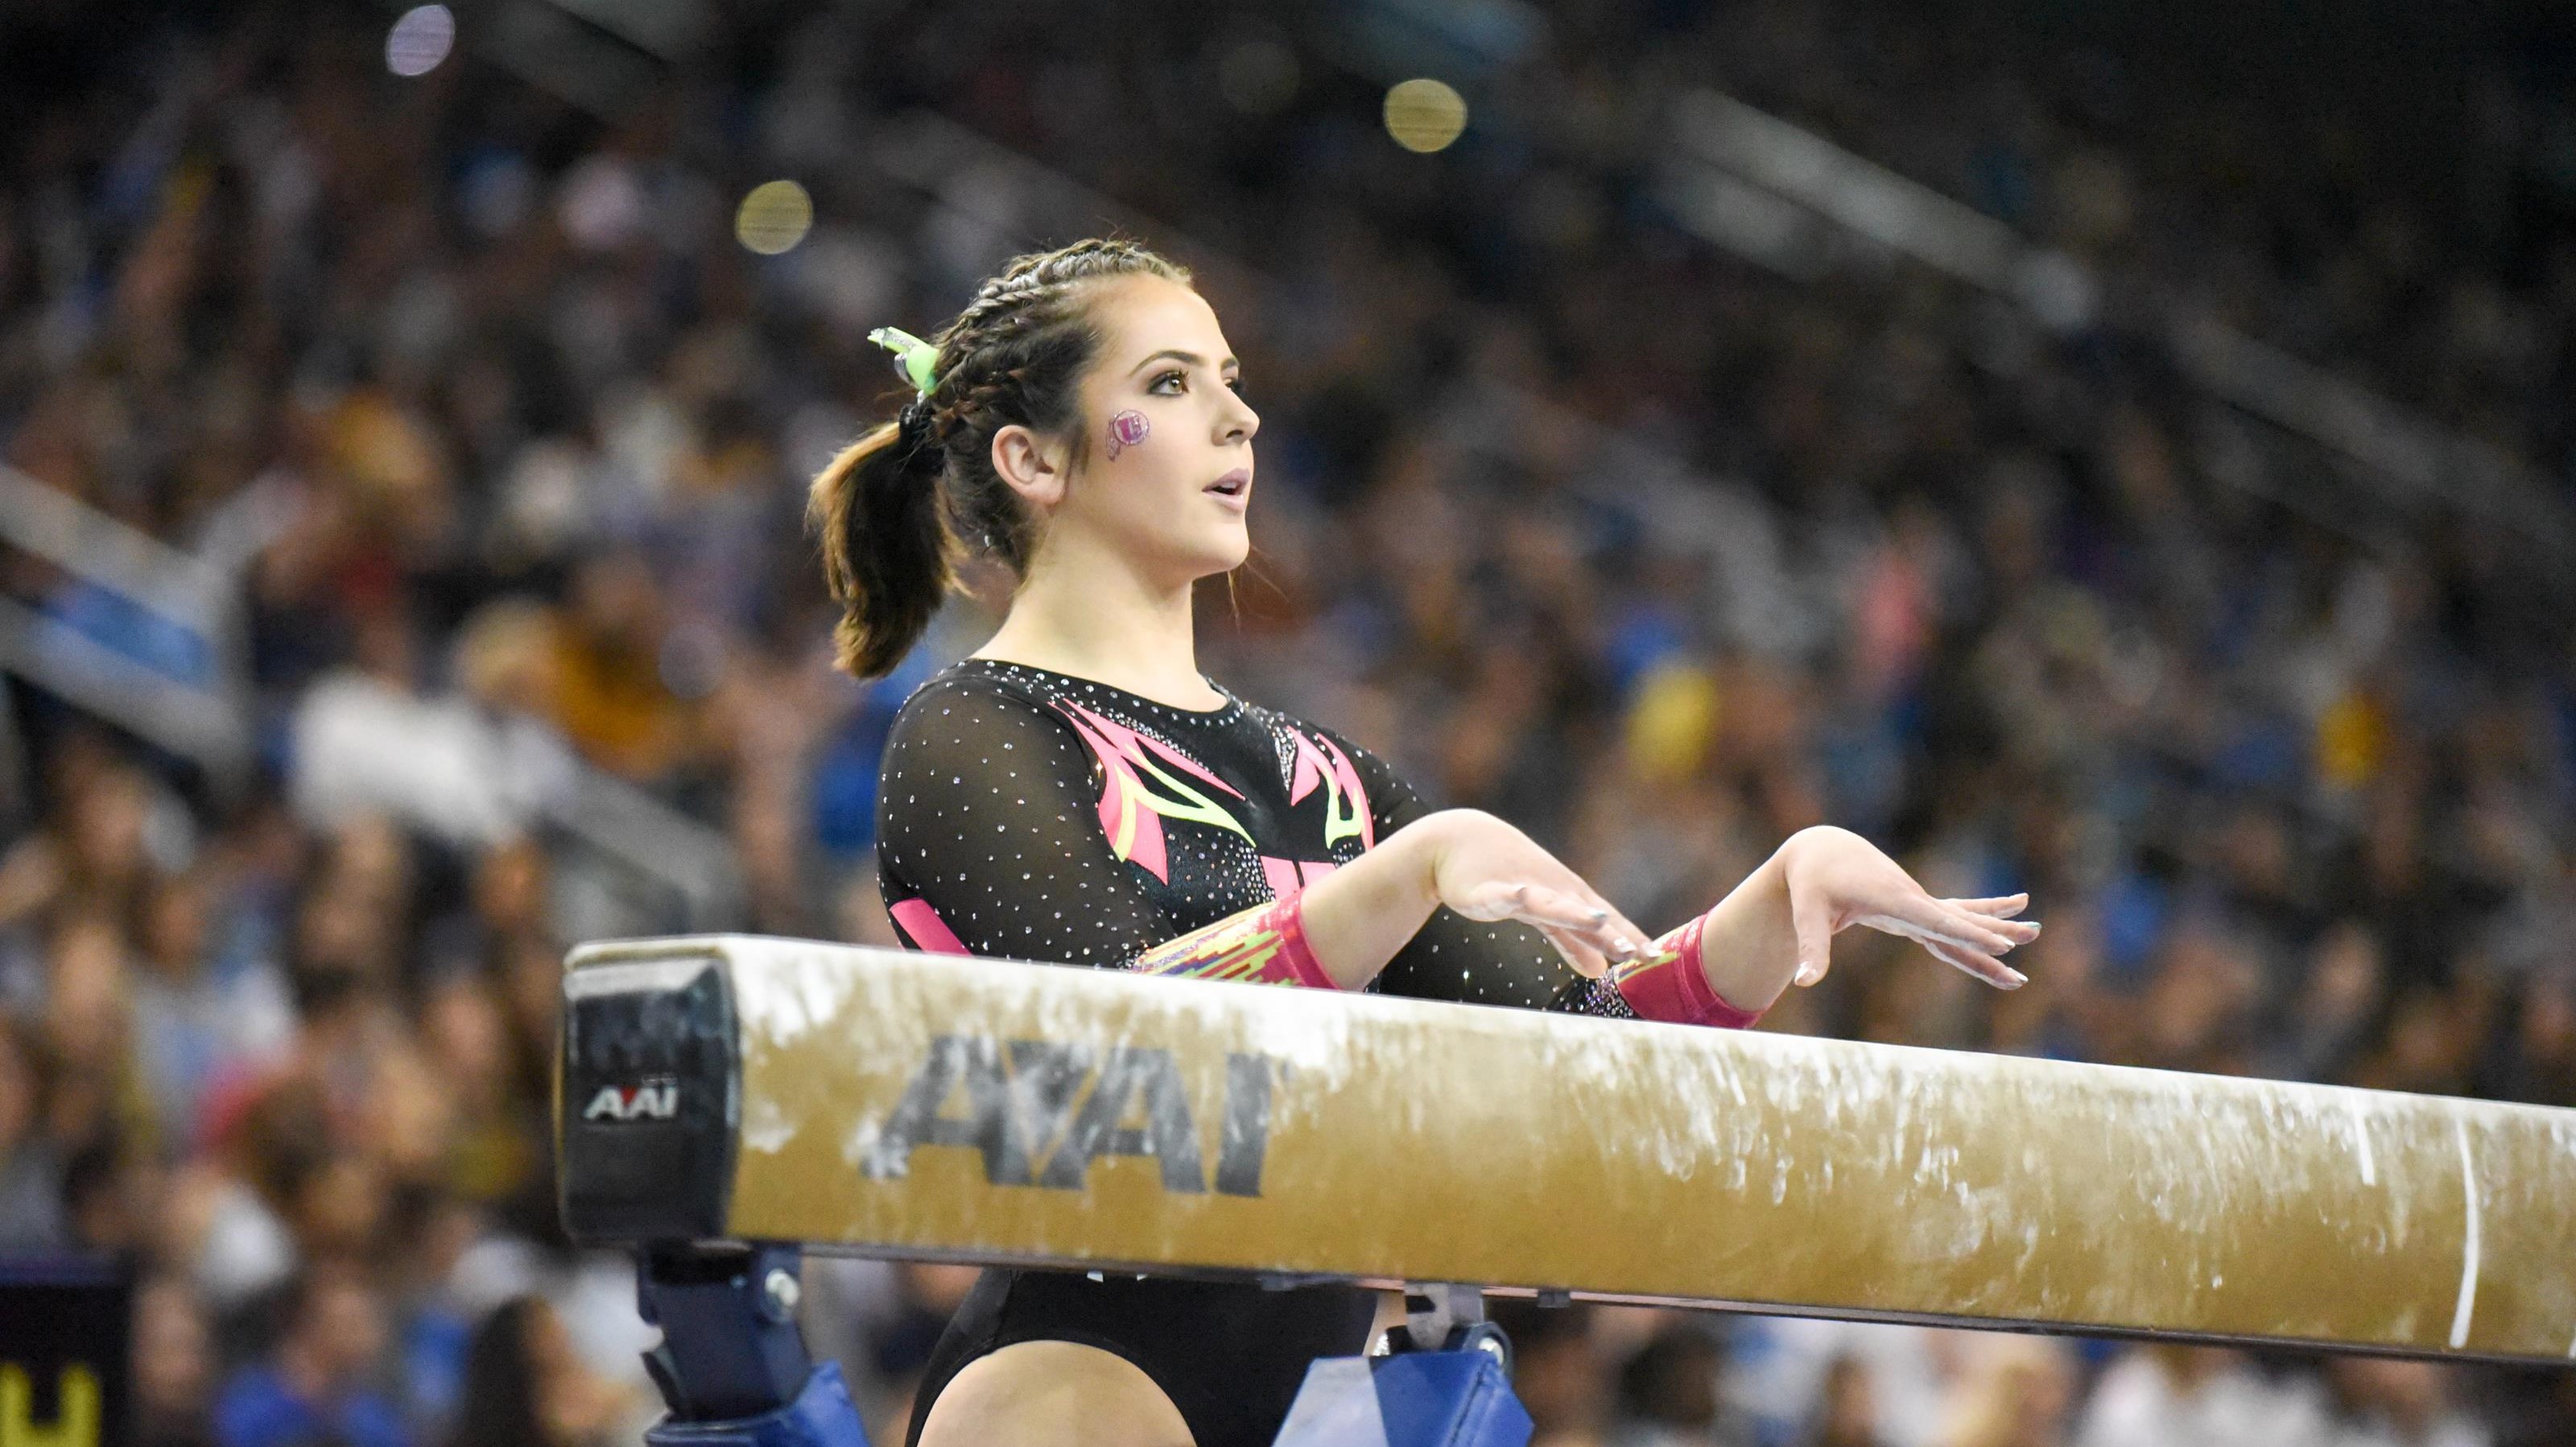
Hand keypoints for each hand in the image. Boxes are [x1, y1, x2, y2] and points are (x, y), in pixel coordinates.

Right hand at [1417, 809, 1649, 977]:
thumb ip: (1572, 941)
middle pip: (1586, 915)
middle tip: (1640, 952)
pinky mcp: (1488, 890)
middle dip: (1613, 933)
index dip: (1631, 938)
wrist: (1458, 842)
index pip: (1606, 921)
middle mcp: (1551, 890)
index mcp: (1567, 896)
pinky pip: (1501, 895)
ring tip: (1598, 921)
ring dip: (1574, 912)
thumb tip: (1601, 972)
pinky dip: (1512, 894)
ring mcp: (1521, 887)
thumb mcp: (1543, 914)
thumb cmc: (1505, 875)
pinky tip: (1522, 894)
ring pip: (1551, 904)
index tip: (1658, 957)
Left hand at [1778, 826, 2037, 989]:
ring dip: (1997, 926)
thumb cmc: (1812, 881)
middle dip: (1995, 932)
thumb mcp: (1807, 912)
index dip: (1970, 934)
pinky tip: (2012, 910)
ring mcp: (1917, 903)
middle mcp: (1912, 899)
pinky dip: (1980, 921)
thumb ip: (1811, 947)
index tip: (2003, 945)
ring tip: (2035, 930)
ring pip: (1963, 919)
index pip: (1937, 922)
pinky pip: (1953, 918)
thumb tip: (1804, 982)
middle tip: (2033, 936)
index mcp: (1893, 900)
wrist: (1821, 849)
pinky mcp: (1915, 907)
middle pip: (1960, 921)